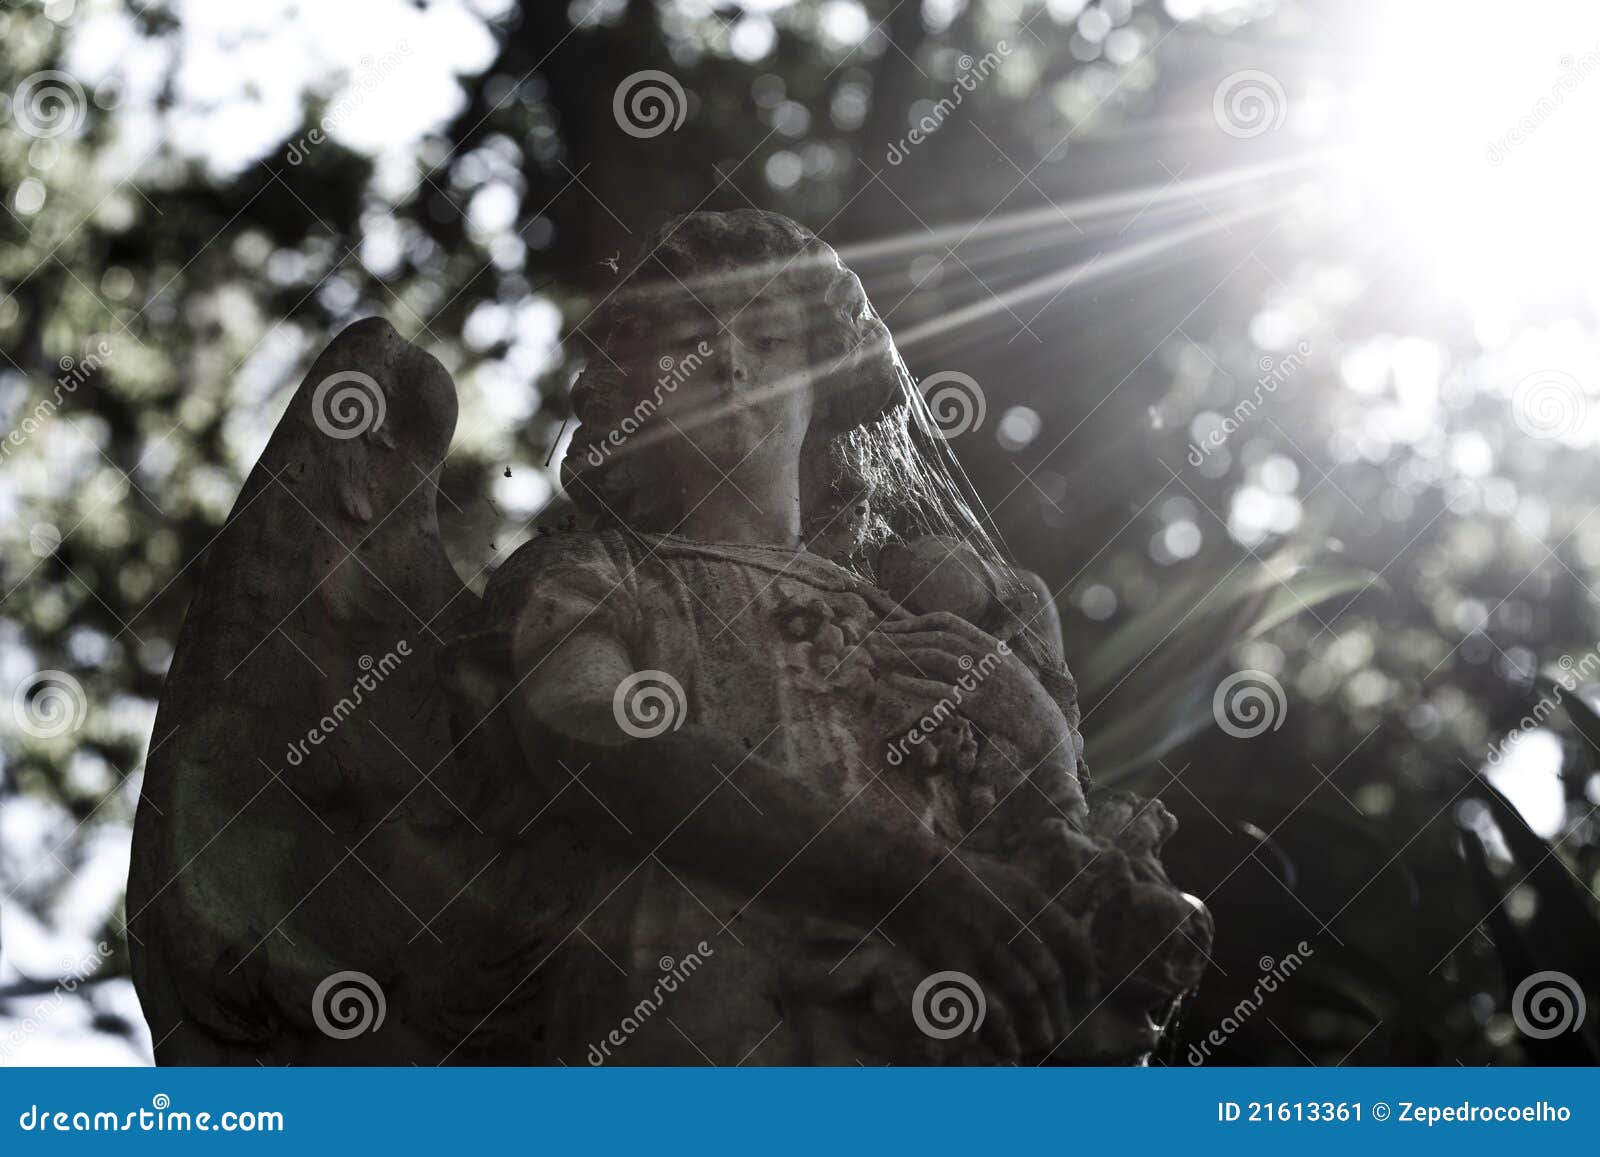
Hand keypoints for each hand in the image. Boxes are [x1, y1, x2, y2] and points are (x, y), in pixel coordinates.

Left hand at [868, 611, 1076, 764]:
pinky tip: (891, 681)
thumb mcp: (1006, 673)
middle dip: (900, 636)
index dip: (917, 621)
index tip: (893, 627)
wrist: (1048, 732)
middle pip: (935, 636)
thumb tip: (952, 655)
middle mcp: (986, 657)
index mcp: (992, 646)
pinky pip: (939, 690)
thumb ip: (981, 660)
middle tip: (872, 638)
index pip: (948, 621)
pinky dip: (912, 684)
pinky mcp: (978, 705)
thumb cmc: (1025, 706)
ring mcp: (982, 679)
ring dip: (899, 654)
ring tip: (875, 656)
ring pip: (934, 657)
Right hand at [889, 849, 1084, 1059]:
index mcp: (1026, 896)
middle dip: (1060, 1008)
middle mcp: (1011, 922)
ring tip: (1042, 1041)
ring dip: (1038, 1024)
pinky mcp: (955, 965)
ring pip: (1026, 995)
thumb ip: (1024, 903)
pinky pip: (988, 1009)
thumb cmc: (947, 870)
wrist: (900, 870)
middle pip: (1048, 974)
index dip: (1086, 968)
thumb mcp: (998, 874)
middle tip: (1062, 1029)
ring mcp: (983, 945)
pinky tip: (1007, 1047)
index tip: (1089, 991)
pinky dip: (1002, 1034)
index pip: (1072, 936)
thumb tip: (1050, 933)